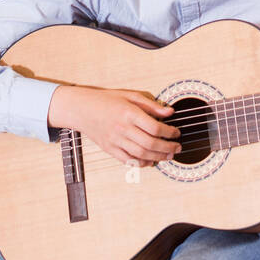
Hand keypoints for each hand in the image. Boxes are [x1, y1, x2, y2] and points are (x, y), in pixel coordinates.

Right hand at [47, 84, 179, 165]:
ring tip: (168, 155)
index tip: (176, 132)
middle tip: (177, 148)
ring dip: (158, 157)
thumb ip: (151, 105)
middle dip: (167, 148)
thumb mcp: (130, 95)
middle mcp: (122, 129)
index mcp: (129, 113)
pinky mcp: (110, 149)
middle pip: (150, 144)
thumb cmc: (106, 100)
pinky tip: (151, 161)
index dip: (169, 132)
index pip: (154, 127)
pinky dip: (142, 163)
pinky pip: (128, 161)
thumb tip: (170, 111)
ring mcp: (115, 141)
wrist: (82, 109)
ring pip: (141, 154)